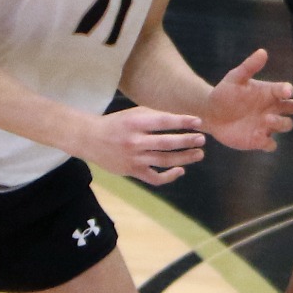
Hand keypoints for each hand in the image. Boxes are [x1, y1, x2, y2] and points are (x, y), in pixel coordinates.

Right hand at [73, 107, 205, 185]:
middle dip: (187, 142)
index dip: (183, 122)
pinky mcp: (132, 171)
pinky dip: (169, 176)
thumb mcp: (134, 113)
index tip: (198, 122)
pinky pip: (154, 178)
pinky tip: (180, 170)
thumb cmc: (117, 123)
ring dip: (184, 158)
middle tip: (202, 139)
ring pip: (164, 161)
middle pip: (166, 143)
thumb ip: (155, 117)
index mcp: (136, 123)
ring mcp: (134, 158)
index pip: (164, 122)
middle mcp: (135, 141)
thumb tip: (182, 120)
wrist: (90, 139)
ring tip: (199, 154)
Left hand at [202, 48, 292, 150]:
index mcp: (269, 92)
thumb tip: (263, 52)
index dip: (287, 90)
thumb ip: (249, 66)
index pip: (284, 90)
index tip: (286, 91)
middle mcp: (272, 109)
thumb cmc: (225, 93)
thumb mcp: (235, 78)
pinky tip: (261, 138)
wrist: (211, 113)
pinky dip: (269, 143)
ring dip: (281, 123)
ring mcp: (267, 125)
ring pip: (285, 125)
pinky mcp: (258, 140)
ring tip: (267, 119)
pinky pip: (270, 144)